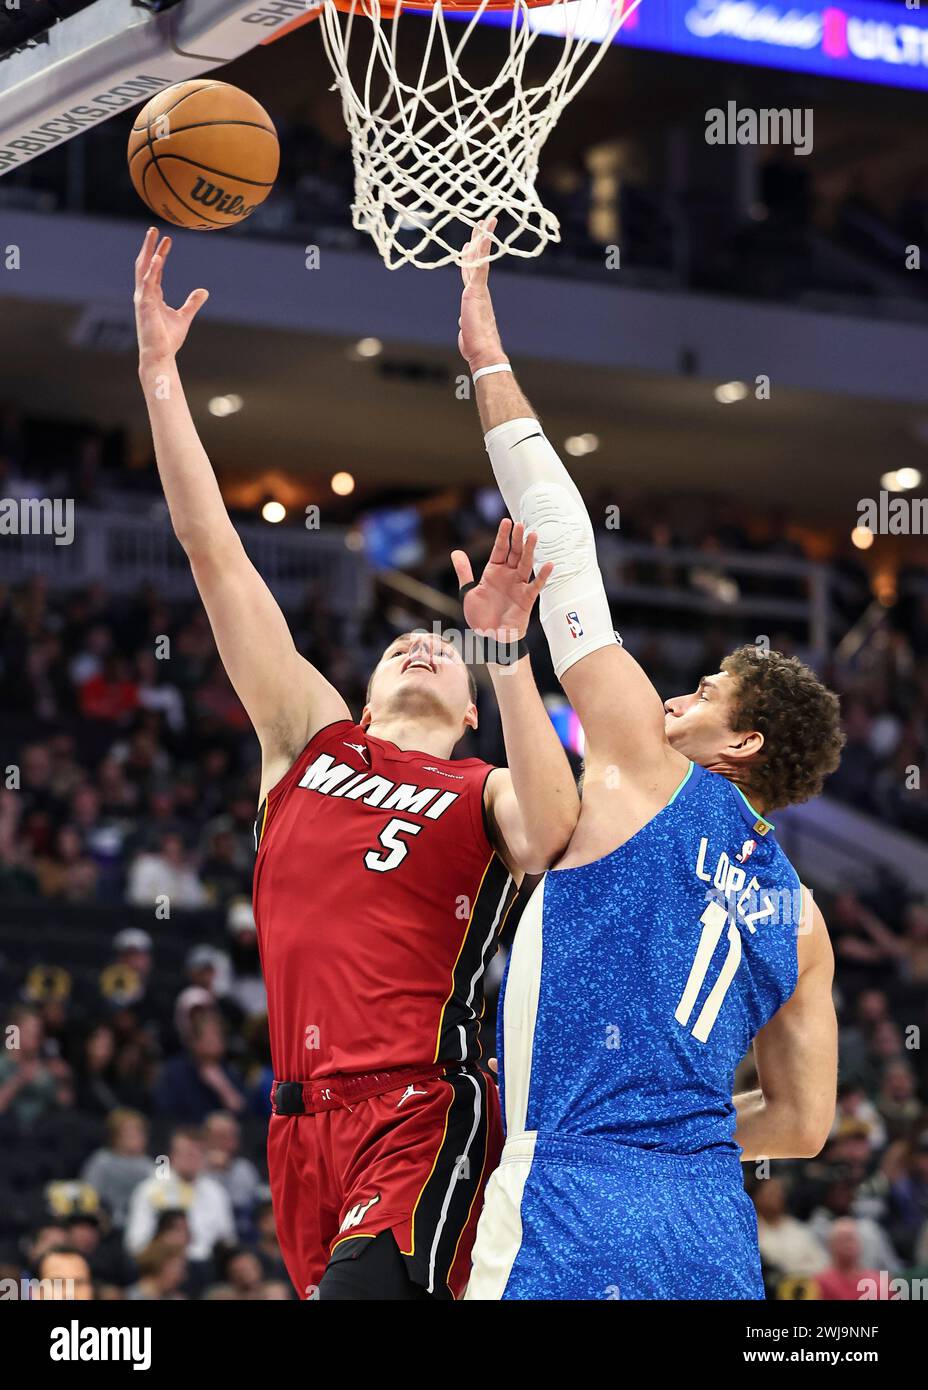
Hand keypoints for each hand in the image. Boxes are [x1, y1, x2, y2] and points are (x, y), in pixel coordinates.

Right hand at [134, 227, 208, 370]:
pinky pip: (147, 283)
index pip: (155, 270)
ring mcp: (143, 298)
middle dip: (148, 246)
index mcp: (152, 295)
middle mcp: (144, 294)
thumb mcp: (184, 317)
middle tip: (153, 229)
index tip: (167, 240)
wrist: (160, 355)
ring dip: (148, 251)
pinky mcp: (144, 305)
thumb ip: (192, 303)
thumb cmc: (168, 339)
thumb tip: (204, 291)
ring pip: (144, 269)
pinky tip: (157, 258)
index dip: (160, 254)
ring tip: (153, 235)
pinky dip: (152, 270)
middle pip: (145, 264)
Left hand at [451, 520, 551, 644]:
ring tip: (534, 536)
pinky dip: (542, 575)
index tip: (506, 521)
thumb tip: (456, 552)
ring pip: (526, 564)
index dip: (503, 536)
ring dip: (530, 550)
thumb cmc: (481, 616)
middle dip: (517, 539)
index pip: (500, 549)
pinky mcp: (526, 598)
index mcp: (494, 572)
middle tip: (521, 524)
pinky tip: (549, 564)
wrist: (490, 638)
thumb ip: (464, 572)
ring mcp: (518, 585)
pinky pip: (536, 585)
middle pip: (514, 553)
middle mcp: (508, 575)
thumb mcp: (468, 592)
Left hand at [458, 217, 504, 370]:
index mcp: (475, 297)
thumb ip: (466, 320)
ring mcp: (477, 290)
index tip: (470, 243)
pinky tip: (482, 239)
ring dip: (481, 240)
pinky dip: (481, 254)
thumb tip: (463, 321)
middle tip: (481, 224)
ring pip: (478, 259)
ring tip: (484, 223)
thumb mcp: (466, 327)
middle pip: (476, 260)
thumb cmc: (475, 344)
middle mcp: (478, 290)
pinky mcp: (476, 292)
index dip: (471, 256)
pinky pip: (479, 269)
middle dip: (478, 240)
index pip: (472, 271)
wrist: (483, 351)